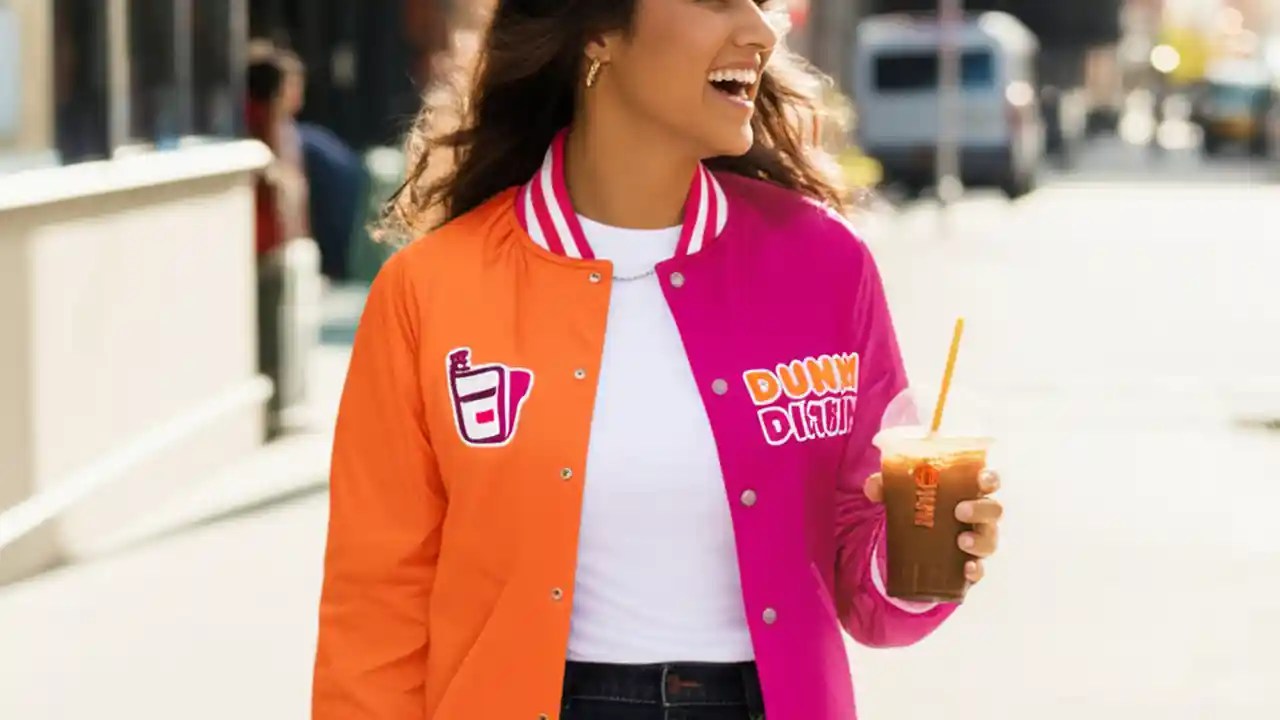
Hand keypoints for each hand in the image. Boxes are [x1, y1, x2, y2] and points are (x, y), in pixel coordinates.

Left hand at [863, 469, 1002, 584]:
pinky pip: (981, 570)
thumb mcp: (899, 494)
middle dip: (982, 509)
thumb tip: (873, 486)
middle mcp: (979, 515)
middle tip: (959, 510)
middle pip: (994, 510)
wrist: (913, 542)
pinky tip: (967, 569)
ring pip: (991, 540)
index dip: (991, 478)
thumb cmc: (919, 507)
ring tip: (961, 541)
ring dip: (980, 540)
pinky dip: (977, 571)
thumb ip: (885, 486)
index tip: (982, 479)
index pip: (989, 480)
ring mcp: (978, 541)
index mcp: (967, 490)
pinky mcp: (970, 565)